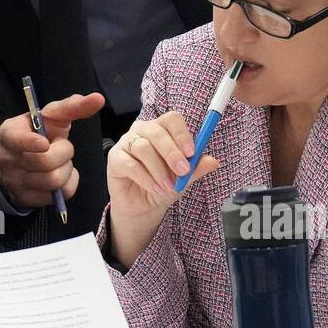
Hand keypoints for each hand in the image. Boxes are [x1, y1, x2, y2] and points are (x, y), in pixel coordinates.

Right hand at [0, 92, 105, 209]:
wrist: (20, 159)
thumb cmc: (39, 133)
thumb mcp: (50, 117)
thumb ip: (72, 107)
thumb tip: (98, 99)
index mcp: (9, 133)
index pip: (16, 139)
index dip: (30, 142)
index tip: (45, 143)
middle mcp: (7, 158)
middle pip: (44, 161)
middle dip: (64, 153)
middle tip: (64, 148)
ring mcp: (14, 181)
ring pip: (52, 181)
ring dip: (66, 170)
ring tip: (62, 162)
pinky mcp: (26, 199)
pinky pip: (57, 196)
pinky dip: (67, 185)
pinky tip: (62, 176)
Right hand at [106, 112, 219, 265]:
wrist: (143, 207)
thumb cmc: (163, 186)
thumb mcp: (184, 179)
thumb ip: (196, 168)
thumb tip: (213, 161)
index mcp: (162, 129)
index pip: (172, 120)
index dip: (182, 134)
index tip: (191, 152)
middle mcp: (143, 131)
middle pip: (157, 131)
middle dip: (172, 152)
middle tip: (182, 171)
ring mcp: (127, 143)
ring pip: (144, 147)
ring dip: (159, 170)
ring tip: (168, 186)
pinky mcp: (115, 158)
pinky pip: (130, 164)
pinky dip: (146, 178)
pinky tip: (155, 188)